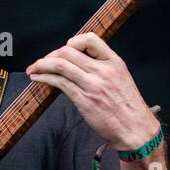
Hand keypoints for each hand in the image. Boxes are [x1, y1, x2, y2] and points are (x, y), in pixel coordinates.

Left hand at [26, 33, 159, 150]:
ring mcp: (93, 85)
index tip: (65, 50)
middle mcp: (103, 71)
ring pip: (60, 65)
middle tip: (42, 62)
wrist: (136, 131)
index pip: (90, 39)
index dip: (73, 42)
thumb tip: (76, 65)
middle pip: (68, 51)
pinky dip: (44, 78)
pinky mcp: (84, 100)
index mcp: (114, 63)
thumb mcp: (120, 80)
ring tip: (33, 69)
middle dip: (51, 55)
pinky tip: (38, 78)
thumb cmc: (127, 109)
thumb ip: (101, 70)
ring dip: (41, 65)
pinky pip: (59, 83)